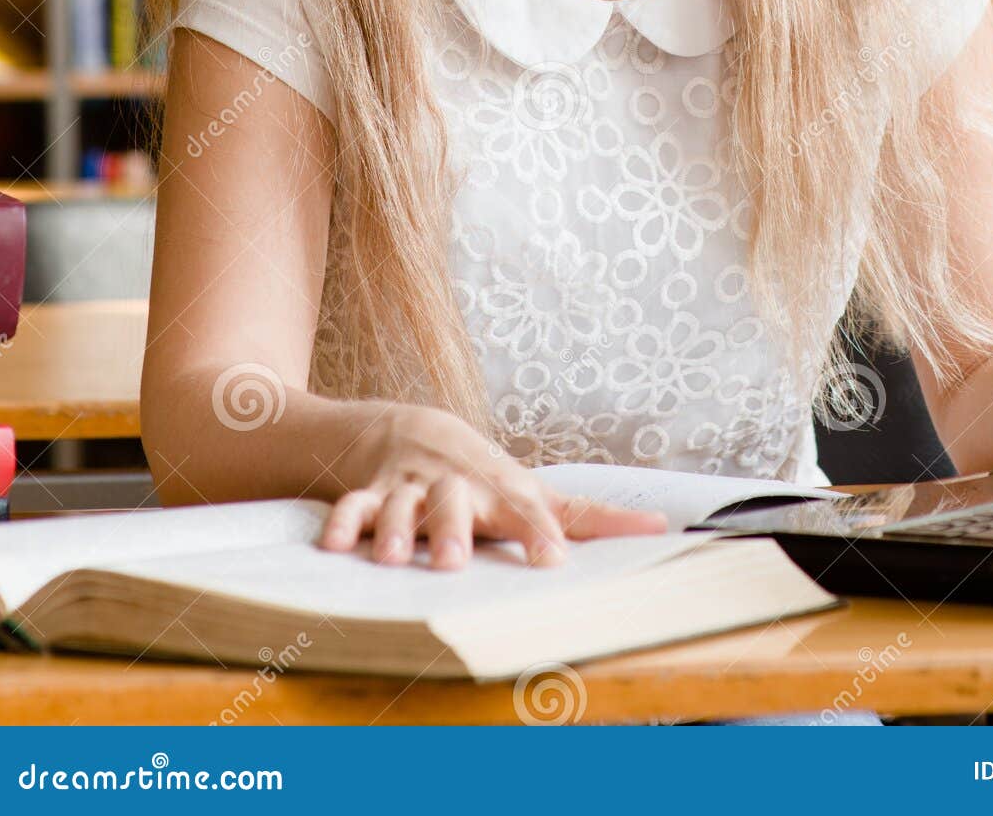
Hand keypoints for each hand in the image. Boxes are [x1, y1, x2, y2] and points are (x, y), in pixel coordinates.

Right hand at [318, 403, 667, 568]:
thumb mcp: (531, 490)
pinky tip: (334, 546)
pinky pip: (350, 508)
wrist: (410, 430)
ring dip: (393, 530)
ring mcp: (409, 490)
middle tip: (455, 561)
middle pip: (453, 506)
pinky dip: (341, 523)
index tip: (553, 561)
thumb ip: (589, 518)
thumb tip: (658, 528)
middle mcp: (454, 489)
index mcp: (499, 492)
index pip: (526, 511)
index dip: (539, 534)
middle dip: (451, 531)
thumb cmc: (483, 476)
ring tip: (391, 559)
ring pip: (397, 507)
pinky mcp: (369, 494)